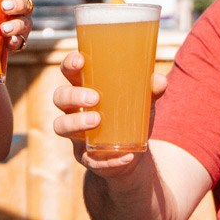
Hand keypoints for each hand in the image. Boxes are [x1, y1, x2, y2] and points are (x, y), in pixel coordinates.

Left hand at [0, 0, 34, 52]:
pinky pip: (22, 41)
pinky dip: (17, 42)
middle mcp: (15, 5)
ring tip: (4, 29)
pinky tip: (9, 44)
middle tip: (4, 6)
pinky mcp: (15, 41)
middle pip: (25, 0)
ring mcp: (17, 23)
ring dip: (17, 24)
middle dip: (18, 3)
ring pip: (26, 21)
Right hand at [49, 49, 166, 175]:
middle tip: (94, 98)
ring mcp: (76, 134)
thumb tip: (159, 81)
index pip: (69, 72)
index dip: (69, 64)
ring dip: (76, 123)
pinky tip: (126, 155)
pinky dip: (109, 159)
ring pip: (61, 126)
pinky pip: (89, 158)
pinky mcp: (86, 157)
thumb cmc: (130, 118)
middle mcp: (74, 110)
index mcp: (85, 89)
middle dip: (73, 95)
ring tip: (96, 120)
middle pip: (60, 97)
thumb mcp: (142, 103)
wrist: (133, 155)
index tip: (80, 61)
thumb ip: (151, 91)